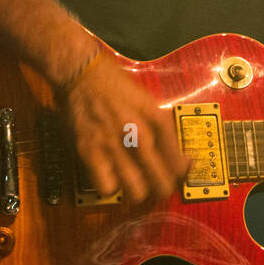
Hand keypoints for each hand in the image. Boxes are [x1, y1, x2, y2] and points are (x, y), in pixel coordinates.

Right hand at [60, 54, 191, 203]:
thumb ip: (159, 126)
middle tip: (157, 187)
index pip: (178, 163)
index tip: (179, 174)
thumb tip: (175, 155)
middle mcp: (138, 133)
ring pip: (136, 191)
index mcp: (156, 119)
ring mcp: (114, 144)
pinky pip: (107, 188)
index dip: (181, 174)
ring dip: (137, 193)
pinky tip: (110, 179)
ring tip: (135, 187)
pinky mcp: (90, 151)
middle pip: (161, 183)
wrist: (82, 71)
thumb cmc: (114, 85)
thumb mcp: (146, 101)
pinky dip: (110, 188)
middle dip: (162, 190)